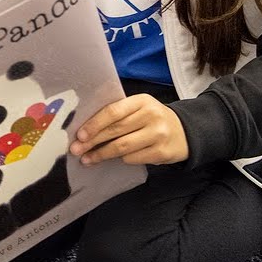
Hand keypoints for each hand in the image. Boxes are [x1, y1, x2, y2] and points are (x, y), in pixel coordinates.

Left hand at [69, 94, 188, 165]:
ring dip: (102, 154)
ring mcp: (158, 135)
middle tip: (76, 150)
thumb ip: (118, 114)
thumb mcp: (139, 109)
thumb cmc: (152, 119)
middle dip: (93, 141)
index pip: (114, 111)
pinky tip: (113, 160)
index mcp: (142, 101)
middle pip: (116, 130)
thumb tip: (86, 130)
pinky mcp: (162, 152)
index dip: (95, 124)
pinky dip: (121, 159)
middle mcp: (151, 115)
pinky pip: (133, 158)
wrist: (185, 132)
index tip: (80, 135)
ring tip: (87, 159)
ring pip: (123, 147)